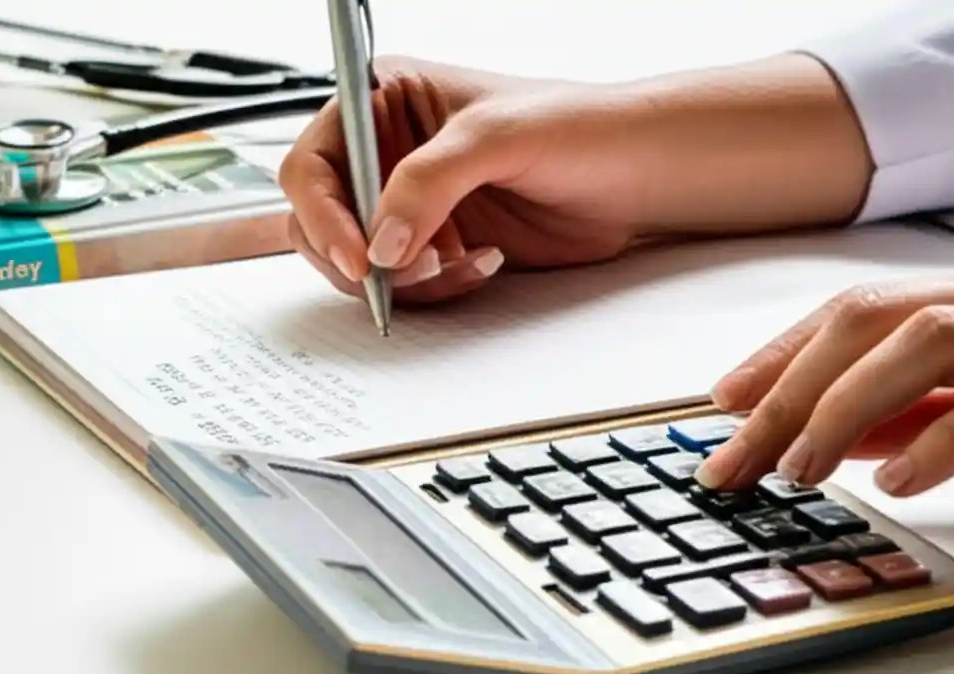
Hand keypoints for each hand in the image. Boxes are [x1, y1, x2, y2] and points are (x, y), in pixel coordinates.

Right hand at [278, 53, 871, 302]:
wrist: (639, 178)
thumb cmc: (580, 126)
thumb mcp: (495, 137)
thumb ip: (427, 181)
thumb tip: (379, 242)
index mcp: (386, 102)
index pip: (314, 161)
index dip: (324, 212)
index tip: (358, 254)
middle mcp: (390, 154)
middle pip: (323, 220)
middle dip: (361, 255)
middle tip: (409, 271)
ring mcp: (412, 205)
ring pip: (362, 263)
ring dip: (404, 279)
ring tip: (460, 261)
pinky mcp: (440, 246)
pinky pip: (406, 286)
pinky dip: (436, 290)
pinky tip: (484, 264)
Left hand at [697, 256, 953, 496]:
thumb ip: (922, 409)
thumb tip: (826, 433)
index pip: (863, 308)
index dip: (783, 351)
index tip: (724, 400)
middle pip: (874, 316)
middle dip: (788, 386)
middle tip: (735, 457)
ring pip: (929, 340)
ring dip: (845, 405)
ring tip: (799, 467)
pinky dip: (941, 438)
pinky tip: (895, 479)